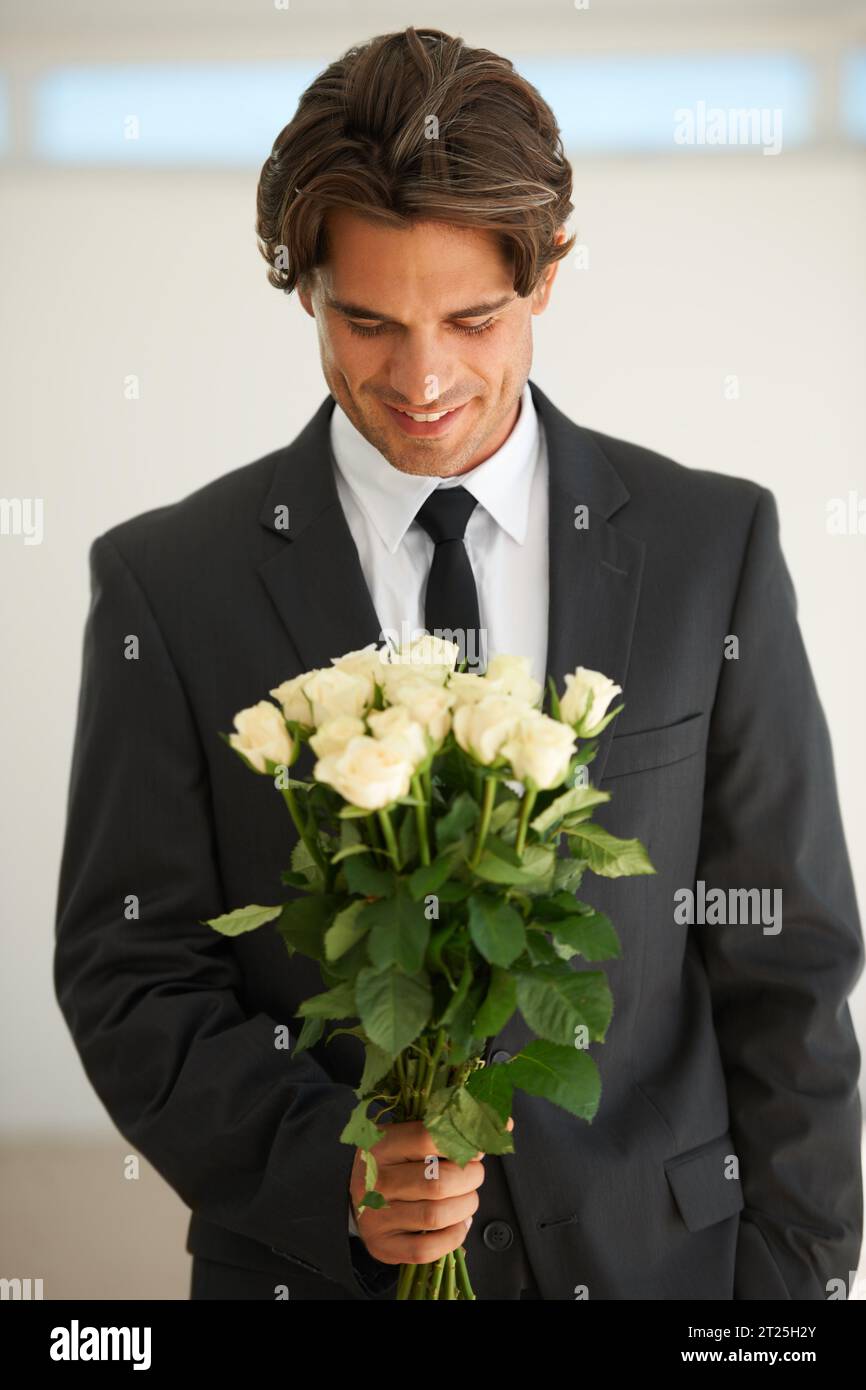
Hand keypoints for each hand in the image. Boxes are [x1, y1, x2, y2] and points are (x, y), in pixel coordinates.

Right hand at [349, 1116, 514, 1266]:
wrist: (362, 1199)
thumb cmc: (397, 1163)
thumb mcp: (412, 1136)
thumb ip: (452, 1128)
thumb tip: (504, 1124)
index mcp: (381, 1144)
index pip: (428, 1136)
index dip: (464, 1141)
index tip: (479, 1147)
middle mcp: (374, 1180)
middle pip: (438, 1181)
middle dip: (470, 1177)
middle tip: (474, 1173)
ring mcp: (376, 1216)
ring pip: (436, 1215)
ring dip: (466, 1206)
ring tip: (467, 1198)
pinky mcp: (384, 1246)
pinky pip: (427, 1249)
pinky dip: (453, 1236)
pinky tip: (457, 1223)